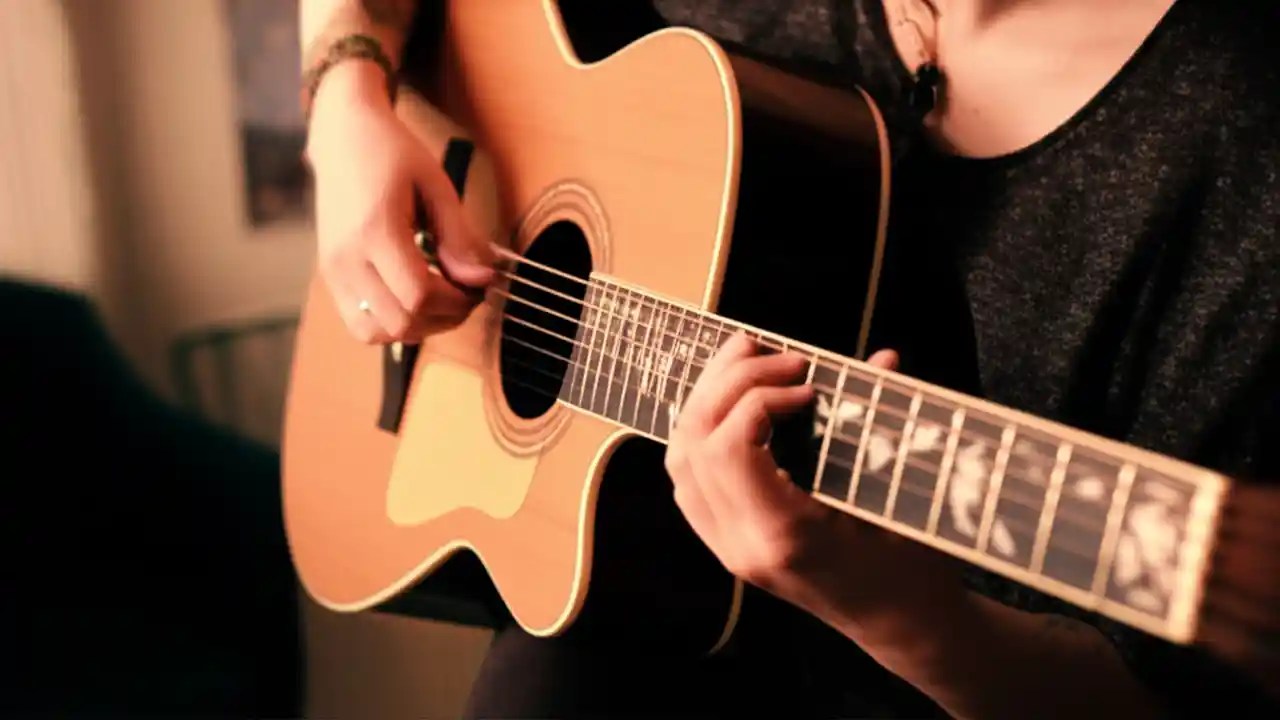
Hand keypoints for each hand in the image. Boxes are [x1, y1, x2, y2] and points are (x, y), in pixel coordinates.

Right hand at [305, 61, 494, 343]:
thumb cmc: (392, 154)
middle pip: (401, 322)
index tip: (480, 285)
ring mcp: (332, 271)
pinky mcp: (330, 277)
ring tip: (441, 299)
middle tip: (466, 293)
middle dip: (443, 317)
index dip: (457, 300)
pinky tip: (413, 298)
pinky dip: (392, 323)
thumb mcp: (436, 186)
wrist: (342, 136)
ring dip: (418, 328)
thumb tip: (482, 280)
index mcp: (374, 230)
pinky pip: (360, 325)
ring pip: (377, 333)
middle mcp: (346, 258)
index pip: (419, 294)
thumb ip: (460, 237)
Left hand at [664, 333, 966, 638]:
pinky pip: (689, 480)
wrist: (901, 624)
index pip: (729, 448)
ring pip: (680, 460)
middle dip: (727, 383)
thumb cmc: (913, 564)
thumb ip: (881, 420)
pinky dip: (703, 432)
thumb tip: (882, 359)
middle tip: (776, 356)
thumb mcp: (900, 491)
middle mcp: (742, 545)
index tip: (808, 381)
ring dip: (707, 402)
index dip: (759, 396)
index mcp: (784, 534)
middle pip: (694, 444)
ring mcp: (727, 548)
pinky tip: (738, 406)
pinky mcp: (726, 544)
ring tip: (750, 365)